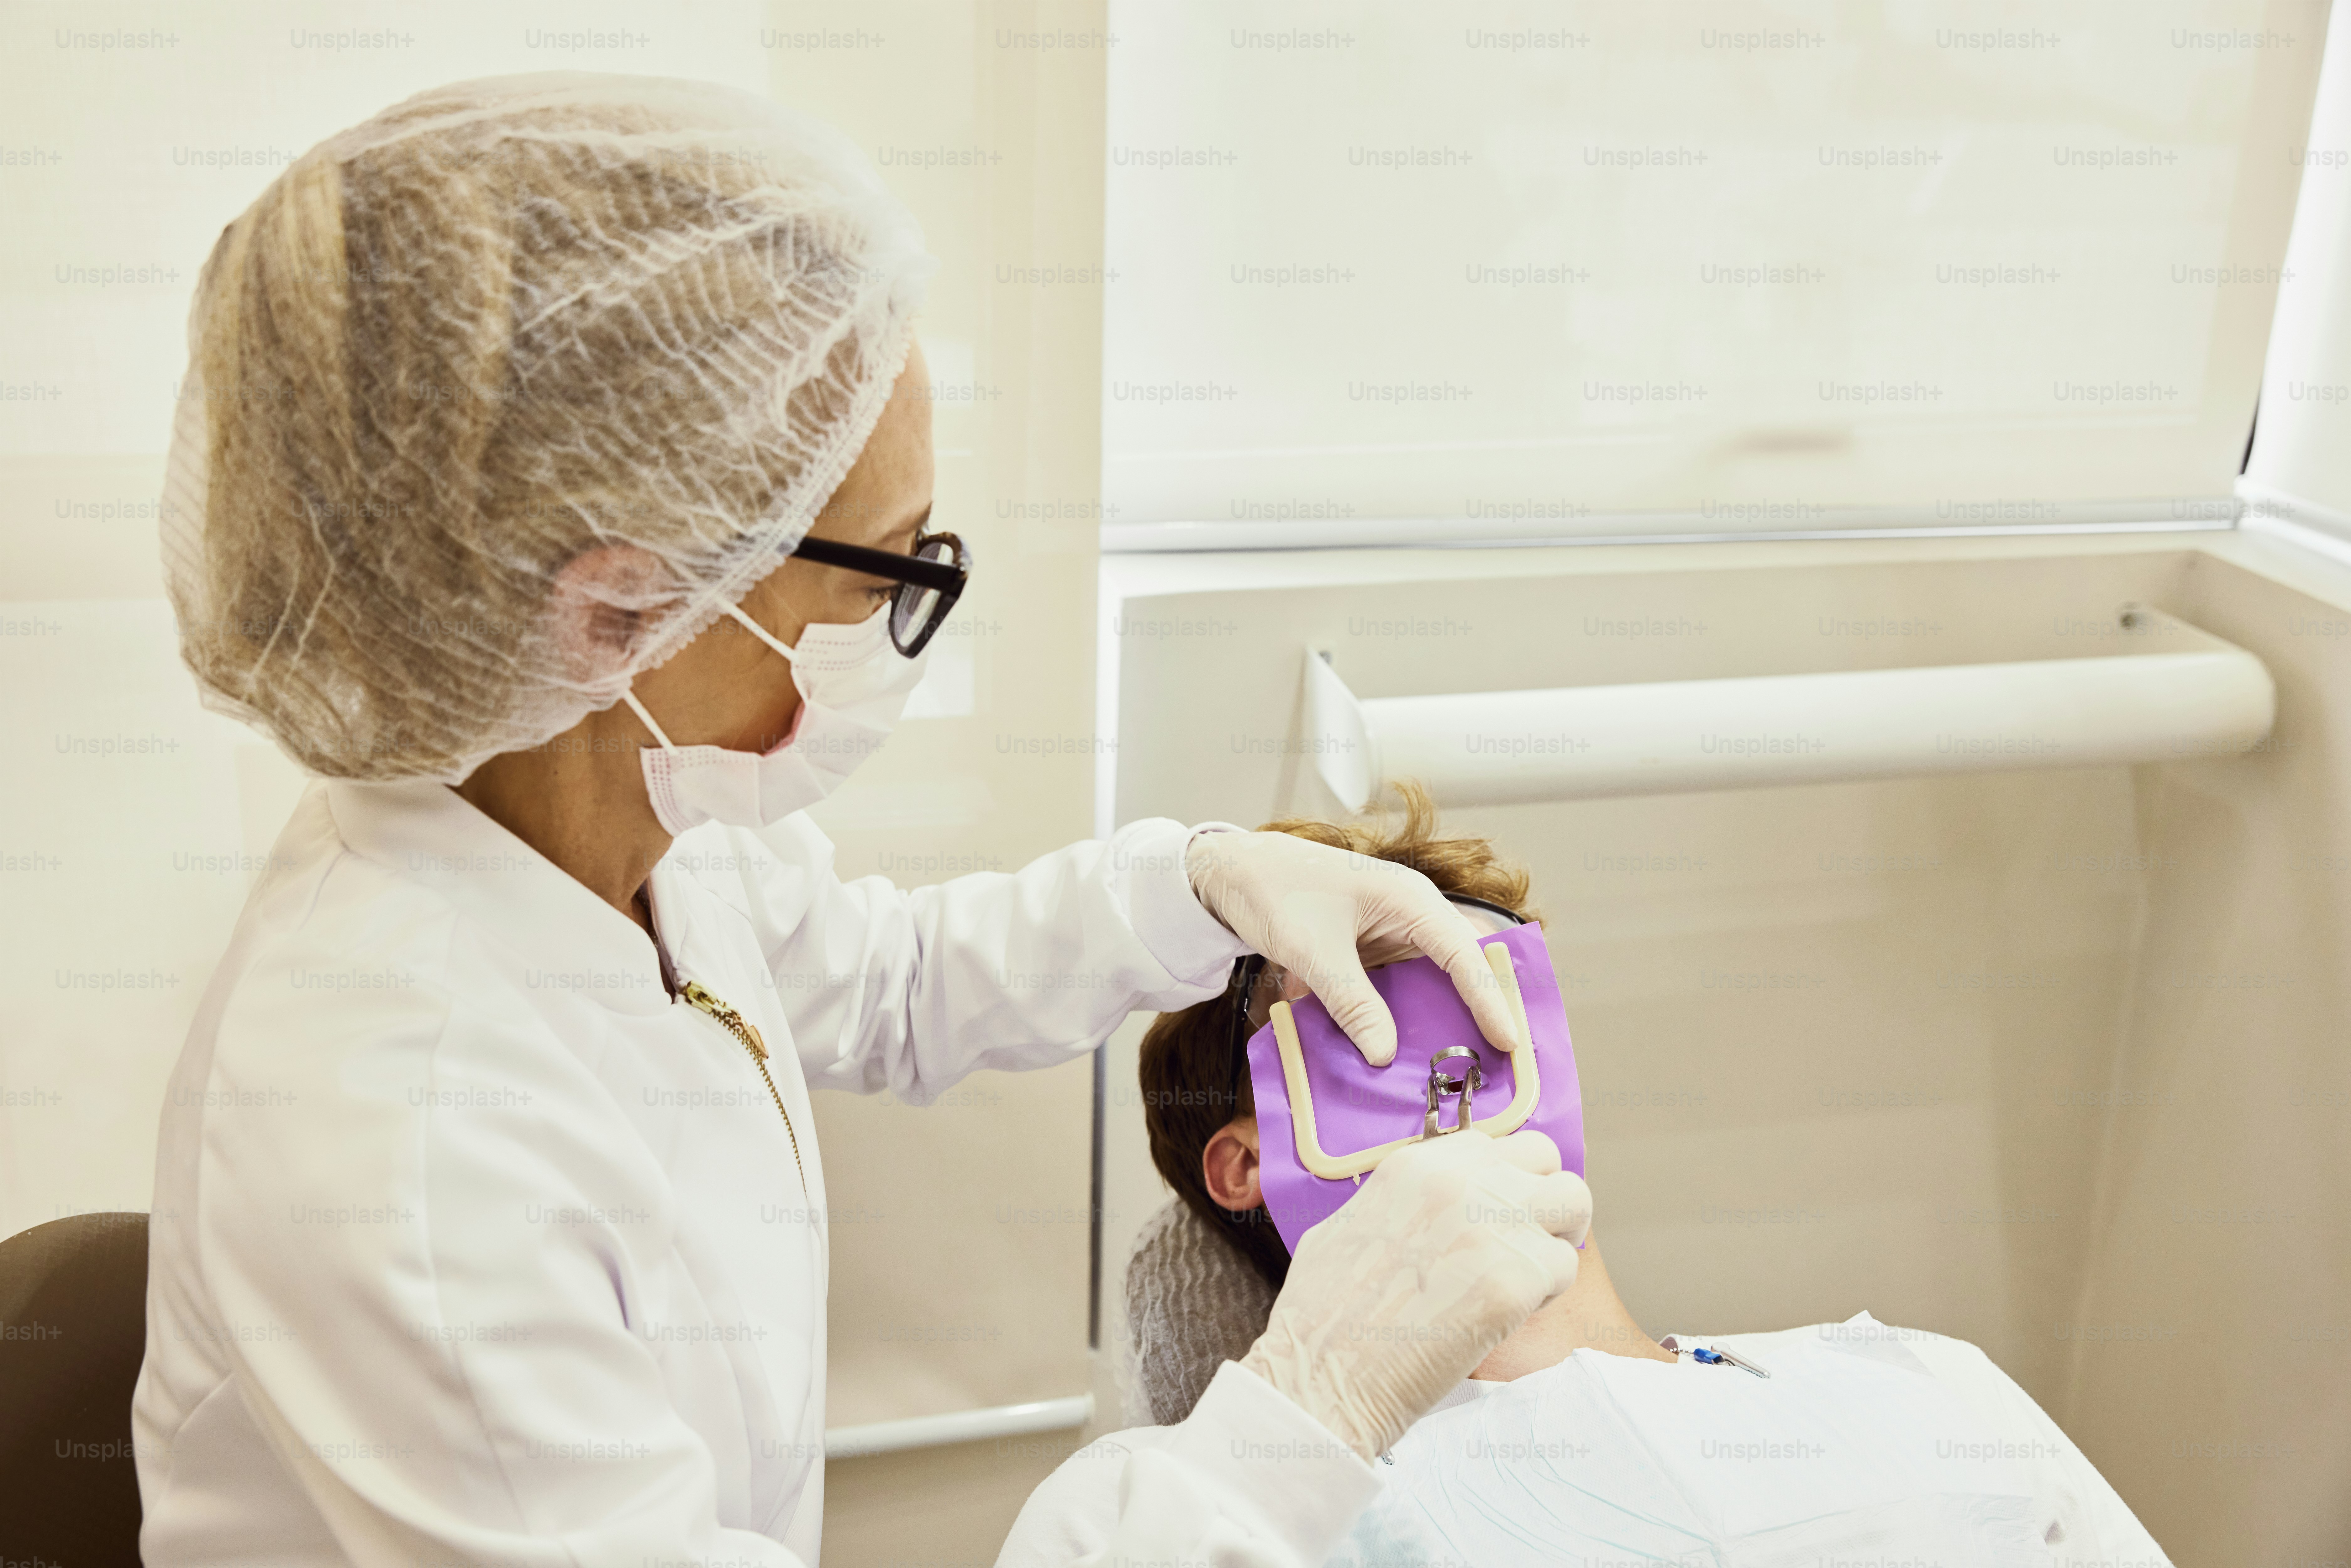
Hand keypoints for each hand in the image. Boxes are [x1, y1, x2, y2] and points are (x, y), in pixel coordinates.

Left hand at [1185, 828, 1518, 1065]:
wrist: (1234, 872)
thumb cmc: (1275, 890)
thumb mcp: (1314, 951)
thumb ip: (1352, 1002)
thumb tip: (1384, 1055)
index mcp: (1409, 900)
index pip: (1464, 954)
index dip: (1489, 999)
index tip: (1508, 1041)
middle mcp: (1411, 914)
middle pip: (1460, 967)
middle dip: (1479, 1010)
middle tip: (1499, 1059)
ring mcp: (1391, 932)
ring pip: (1432, 981)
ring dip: (1441, 1017)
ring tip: (1459, 1064)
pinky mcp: (1371, 951)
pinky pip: (1400, 987)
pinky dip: (1404, 1016)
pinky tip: (1402, 1051)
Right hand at [1238, 1130, 1590, 1460]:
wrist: (1323, 1377)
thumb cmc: (1326, 1314)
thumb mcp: (1351, 1224)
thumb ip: (1404, 1202)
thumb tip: (1435, 1207)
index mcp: (1417, 1165)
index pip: (1500, 1145)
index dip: (1510, 1182)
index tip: (1501, 1217)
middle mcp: (1460, 1180)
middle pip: (1548, 1161)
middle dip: (1546, 1201)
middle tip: (1532, 1243)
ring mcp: (1491, 1226)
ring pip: (1574, 1203)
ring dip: (1558, 1239)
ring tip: (1529, 1278)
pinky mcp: (1513, 1280)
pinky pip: (1565, 1269)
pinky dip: (1546, 1295)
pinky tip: (1506, 1316)